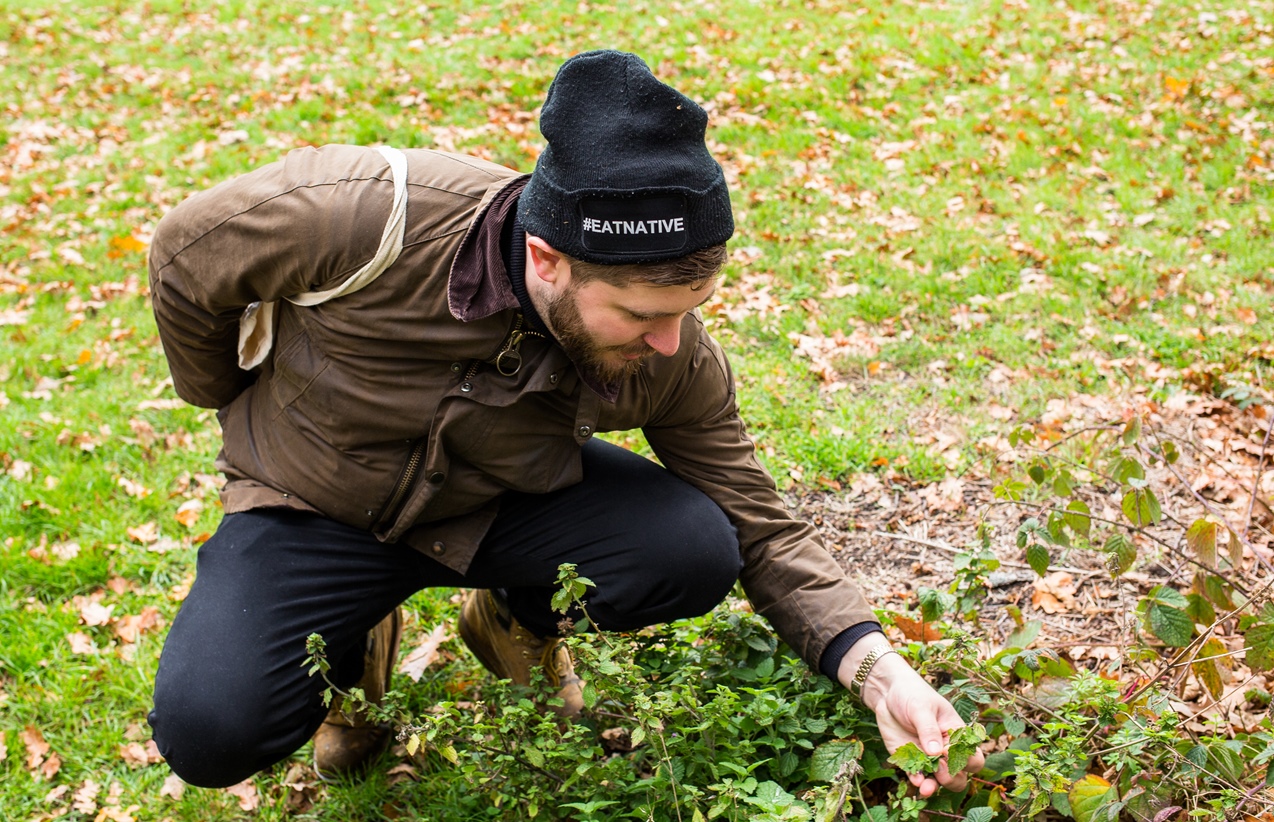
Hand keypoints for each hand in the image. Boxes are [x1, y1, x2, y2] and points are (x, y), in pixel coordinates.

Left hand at [837, 635, 984, 796]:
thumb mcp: (921, 707)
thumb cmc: (912, 695)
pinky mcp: (910, 761)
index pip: (973, 757)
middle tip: (938, 769)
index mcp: (957, 735)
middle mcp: (945, 751)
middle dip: (952, 778)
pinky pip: (917, 776)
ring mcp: (928, 758)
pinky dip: (917, 781)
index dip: (965, 761)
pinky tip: (915, 780)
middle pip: (959, 775)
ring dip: (934, 786)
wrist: (888, 695)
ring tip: (926, 788)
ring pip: (938, 781)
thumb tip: (937, 753)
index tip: (948, 753)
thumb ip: (929, 728)